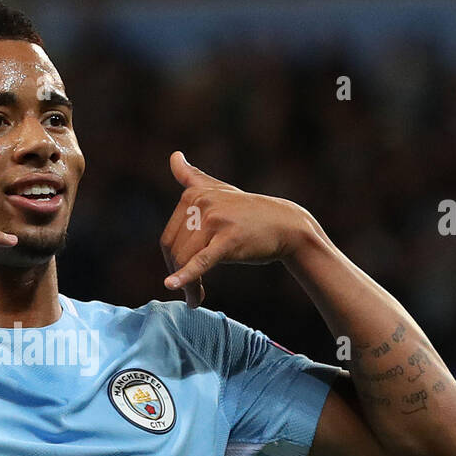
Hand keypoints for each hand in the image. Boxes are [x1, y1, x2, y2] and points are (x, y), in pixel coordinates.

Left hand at [159, 152, 314, 307]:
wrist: (287, 224)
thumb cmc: (249, 212)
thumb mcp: (219, 190)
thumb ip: (192, 177)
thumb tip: (173, 156)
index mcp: (193, 194)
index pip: (169, 238)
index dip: (173, 263)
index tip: (181, 278)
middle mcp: (201, 202)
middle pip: (175, 251)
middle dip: (179, 276)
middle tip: (192, 294)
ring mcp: (215, 219)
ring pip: (186, 260)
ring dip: (189, 286)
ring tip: (197, 299)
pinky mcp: (228, 238)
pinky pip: (202, 261)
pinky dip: (186, 276)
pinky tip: (174, 287)